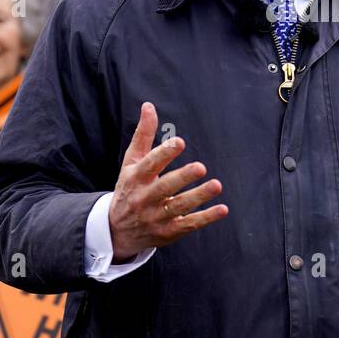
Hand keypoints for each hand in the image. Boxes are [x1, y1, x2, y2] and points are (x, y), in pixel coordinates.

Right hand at [108, 102, 226, 261]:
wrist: (117, 230)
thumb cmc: (130, 187)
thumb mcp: (131, 162)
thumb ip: (143, 135)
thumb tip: (149, 106)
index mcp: (136, 178)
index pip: (150, 164)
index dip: (164, 153)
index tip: (179, 142)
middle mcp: (144, 198)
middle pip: (164, 187)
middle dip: (182, 178)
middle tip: (201, 167)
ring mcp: (156, 217)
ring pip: (179, 206)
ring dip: (198, 196)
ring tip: (216, 185)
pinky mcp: (168, 232)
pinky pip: (189, 224)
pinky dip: (205, 218)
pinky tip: (222, 209)